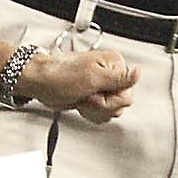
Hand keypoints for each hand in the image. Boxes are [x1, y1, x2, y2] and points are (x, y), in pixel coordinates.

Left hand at [17, 46, 138, 123]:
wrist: (40, 82)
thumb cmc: (59, 76)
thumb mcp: (92, 77)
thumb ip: (118, 78)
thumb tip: (137, 72)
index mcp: (114, 64)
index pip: (128, 93)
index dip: (110, 99)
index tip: (96, 93)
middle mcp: (111, 74)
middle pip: (120, 104)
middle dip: (101, 105)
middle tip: (87, 94)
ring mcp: (102, 86)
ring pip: (111, 111)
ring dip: (94, 110)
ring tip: (83, 97)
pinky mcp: (94, 97)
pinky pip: (102, 113)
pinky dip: (90, 113)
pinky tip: (82, 103)